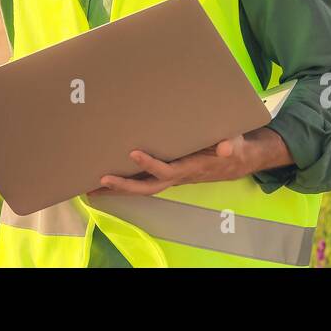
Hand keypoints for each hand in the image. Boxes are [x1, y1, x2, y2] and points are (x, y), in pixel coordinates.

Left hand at [85, 128, 289, 197]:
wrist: (238, 160)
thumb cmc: (234, 147)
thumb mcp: (236, 142)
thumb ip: (231, 143)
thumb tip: (227, 146)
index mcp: (191, 168)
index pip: (167, 170)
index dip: (151, 164)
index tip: (133, 153)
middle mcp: (178, 176)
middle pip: (148, 186)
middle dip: (125, 185)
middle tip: (101, 180)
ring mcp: (171, 177)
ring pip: (143, 187)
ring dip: (119, 188)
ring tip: (92, 187)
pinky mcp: (167, 173)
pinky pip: (144, 181)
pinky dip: (126, 183)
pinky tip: (106, 180)